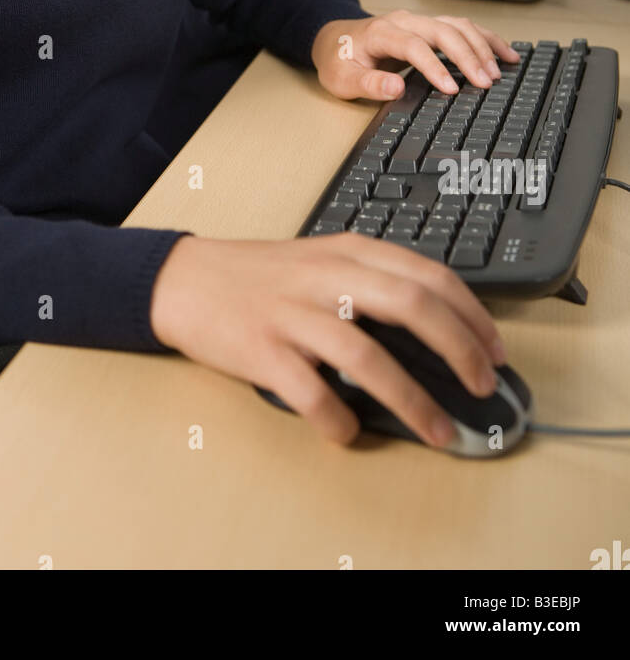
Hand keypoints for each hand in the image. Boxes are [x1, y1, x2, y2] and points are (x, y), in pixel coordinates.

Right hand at [150, 230, 506, 448]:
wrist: (186, 280)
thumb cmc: (262, 276)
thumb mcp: (323, 261)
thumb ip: (373, 283)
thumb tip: (438, 335)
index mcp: (348, 251)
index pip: (428, 275)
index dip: (472, 315)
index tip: (495, 350)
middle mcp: (326, 277)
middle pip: (412, 305)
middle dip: (460, 350)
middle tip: (483, 387)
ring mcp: (293, 313)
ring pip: (368, 355)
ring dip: (413, 399)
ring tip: (438, 430)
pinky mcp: (262, 349)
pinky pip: (311, 391)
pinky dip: (338, 418)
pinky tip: (350, 430)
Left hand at [311, 10, 519, 102]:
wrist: (335, 39)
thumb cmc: (339, 60)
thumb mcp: (341, 79)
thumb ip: (367, 83)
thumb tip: (395, 88)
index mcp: (381, 32)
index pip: (414, 46)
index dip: (435, 67)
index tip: (452, 89)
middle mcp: (404, 21)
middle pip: (443, 31)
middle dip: (468, 56)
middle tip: (486, 82)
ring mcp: (418, 21)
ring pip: (457, 25)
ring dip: (481, 46)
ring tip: (501, 69)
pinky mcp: (429, 27)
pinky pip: (461, 27)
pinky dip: (484, 39)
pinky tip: (504, 52)